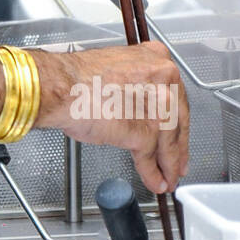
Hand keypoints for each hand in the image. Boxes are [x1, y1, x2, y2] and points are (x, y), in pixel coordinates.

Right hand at [32, 41, 188, 194]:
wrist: (60, 86)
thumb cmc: (76, 78)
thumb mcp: (117, 70)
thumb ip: (136, 85)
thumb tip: (138, 106)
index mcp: (156, 59)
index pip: (176, 95)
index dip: (177, 119)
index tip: (178, 131)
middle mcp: (163, 80)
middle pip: (178, 120)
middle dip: (178, 147)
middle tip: (178, 162)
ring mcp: (157, 106)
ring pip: (168, 142)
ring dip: (168, 165)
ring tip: (167, 178)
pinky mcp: (145, 130)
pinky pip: (151, 157)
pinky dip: (152, 173)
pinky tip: (153, 180)